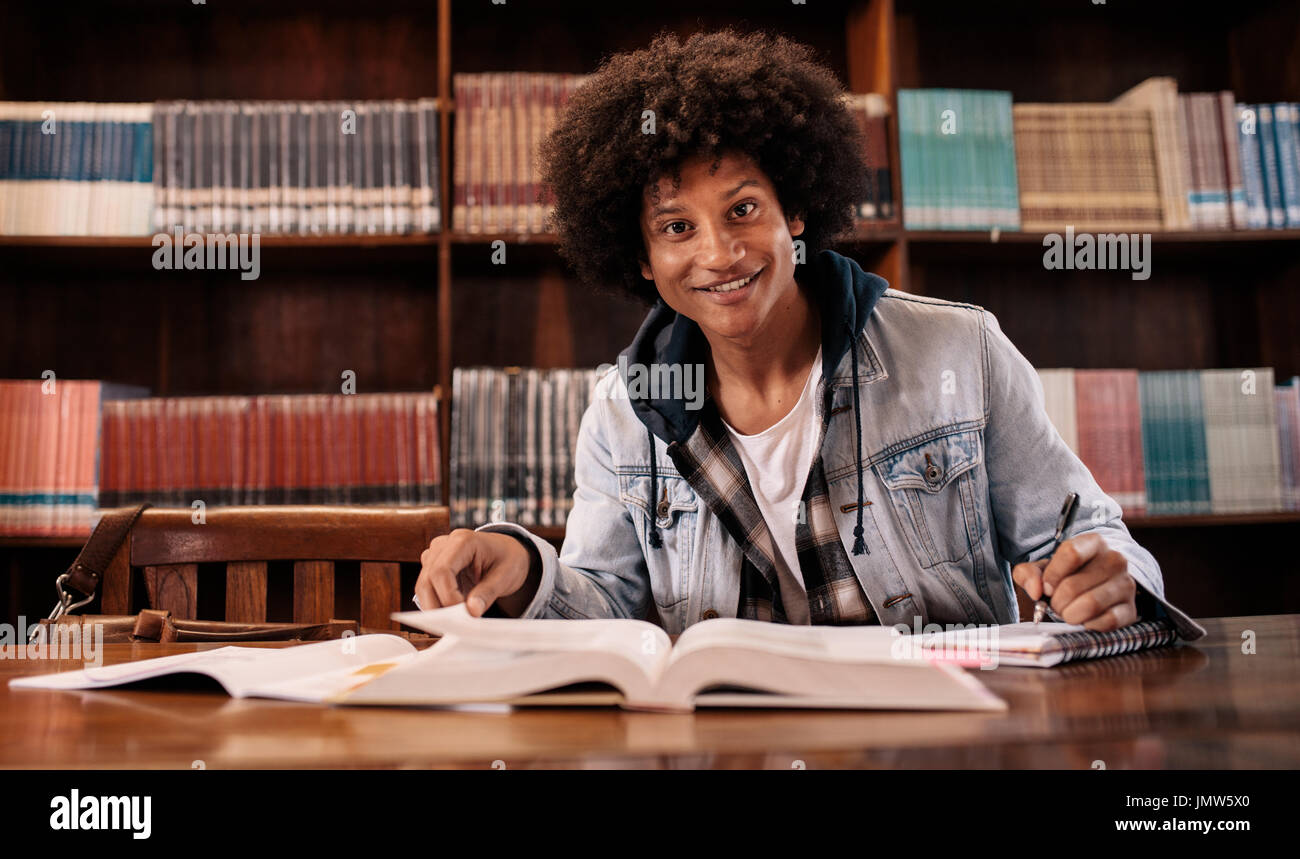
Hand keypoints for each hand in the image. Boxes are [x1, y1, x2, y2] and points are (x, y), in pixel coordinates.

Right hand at [415, 530, 534, 616]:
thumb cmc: (508, 559)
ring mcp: (435, 555)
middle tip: (457, 625)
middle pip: (427, 579)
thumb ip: (488, 593)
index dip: (447, 596)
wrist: (507, 553)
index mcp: (463, 541)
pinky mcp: (432, 567)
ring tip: (457, 620)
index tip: (463, 614)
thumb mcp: (506, 576)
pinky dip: (436, 604)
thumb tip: (472, 612)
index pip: (442, 570)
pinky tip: (452, 613)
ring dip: (436, 607)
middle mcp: (443, 545)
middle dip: (438, 606)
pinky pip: (426, 589)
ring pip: (422, 586)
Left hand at [1012, 533, 1137, 630]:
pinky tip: (1085, 619)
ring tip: (1068, 612)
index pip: (1071, 554)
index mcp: (1094, 543)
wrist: (1099, 584)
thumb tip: (1036, 590)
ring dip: (1070, 614)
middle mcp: (1115, 560)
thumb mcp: (1043, 568)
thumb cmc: (1067, 575)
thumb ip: (1028, 573)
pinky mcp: (1130, 609)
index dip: (1052, 575)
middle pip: (1073, 586)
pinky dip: (1088, 625)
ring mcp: (1126, 585)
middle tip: (1056, 604)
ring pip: (1090, 604)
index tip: (1046, 587)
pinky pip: (1106, 622)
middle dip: (1056, 601)